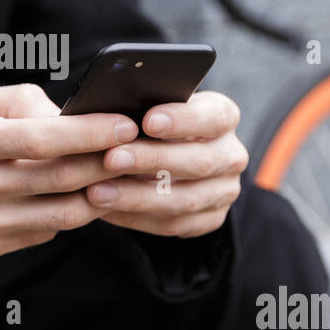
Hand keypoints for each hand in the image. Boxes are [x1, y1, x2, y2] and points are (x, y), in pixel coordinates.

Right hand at [0, 83, 140, 257]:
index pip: (39, 139)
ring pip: (60, 212)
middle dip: (105, 162)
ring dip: (98, 194)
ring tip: (120, 175)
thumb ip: (27, 104)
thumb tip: (77, 119)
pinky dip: (69, 212)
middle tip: (138, 149)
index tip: (125, 125)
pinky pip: (44, 231)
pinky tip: (81, 194)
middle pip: (56, 178)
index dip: (88, 133)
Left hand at [86, 91, 248, 238]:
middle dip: (152, 161)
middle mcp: (232, 155)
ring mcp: (225, 191)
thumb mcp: (154, 105)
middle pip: (199, 162)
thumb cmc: (153, 121)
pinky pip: (173, 224)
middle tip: (111, 159)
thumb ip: (143, 107)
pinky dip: (136, 218)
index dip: (183, 120)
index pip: (214, 117)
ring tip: (97, 192)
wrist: (167, 154)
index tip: (148, 121)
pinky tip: (107, 210)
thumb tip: (110, 108)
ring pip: (185, 199)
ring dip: (137, 197)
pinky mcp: (211, 218)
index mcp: (224, 117)